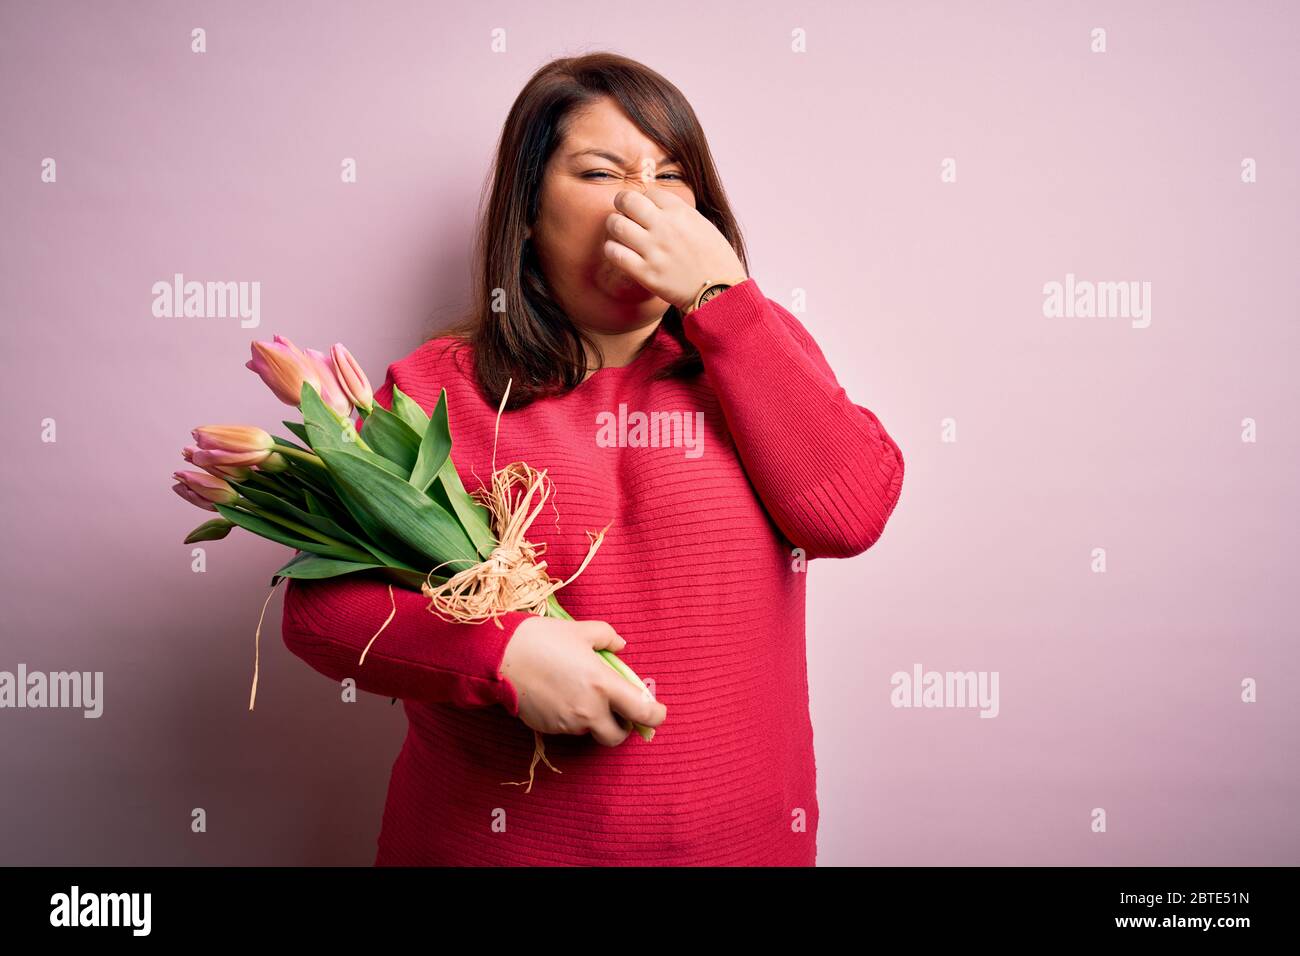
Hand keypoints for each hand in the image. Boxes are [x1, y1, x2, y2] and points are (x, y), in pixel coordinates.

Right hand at [500, 616, 667, 745]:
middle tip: (617, 710)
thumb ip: (608, 638)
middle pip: (617, 736)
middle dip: (622, 727)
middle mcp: (589, 710)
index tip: (658, 712)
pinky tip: (559, 694)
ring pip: (590, 730)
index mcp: (603, 684)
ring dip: (594, 718)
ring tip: (578, 691)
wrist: (500, 657)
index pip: (642, 712)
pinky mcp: (549, 729)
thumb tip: (621, 647)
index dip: (656, 716)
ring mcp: (567, 723)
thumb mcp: (582, 630)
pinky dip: (572, 716)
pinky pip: (569, 728)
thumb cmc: (543, 638)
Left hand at [603, 183, 747, 312]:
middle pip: (626, 200)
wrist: (721, 292)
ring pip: (616, 225)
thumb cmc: (715, 260)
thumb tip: (655, 206)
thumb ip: (679, 214)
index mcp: (681, 212)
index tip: (646, 212)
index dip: (645, 201)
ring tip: (620, 234)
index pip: (648, 192)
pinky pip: (615, 253)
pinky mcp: (646, 273)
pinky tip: (619, 252)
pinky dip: (612, 250)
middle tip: (623, 214)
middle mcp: (665, 227)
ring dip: (613, 227)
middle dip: (621, 205)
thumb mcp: (702, 225)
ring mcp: (654, 250)